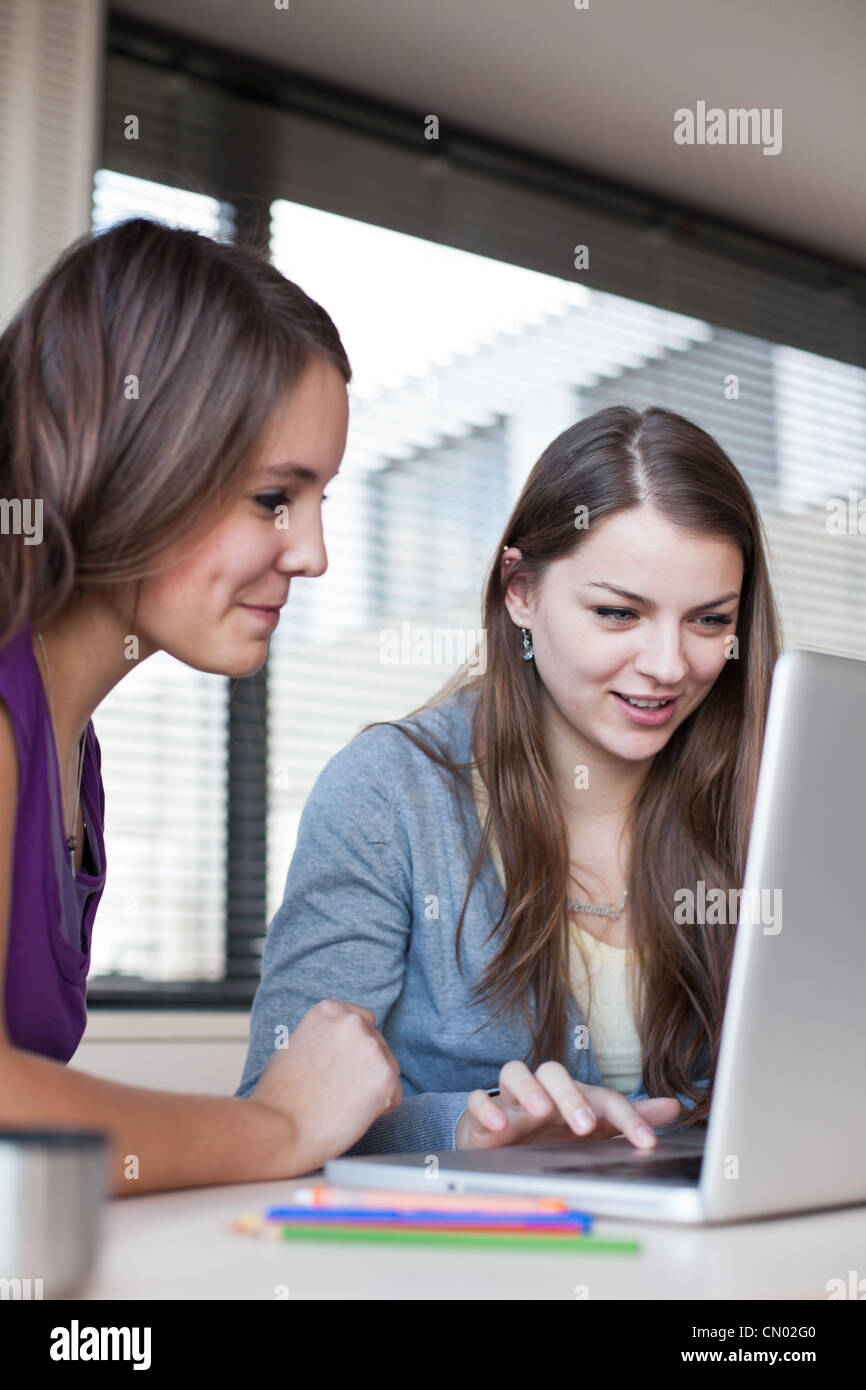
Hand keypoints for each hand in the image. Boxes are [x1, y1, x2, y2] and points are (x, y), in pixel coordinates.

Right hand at [250, 999, 402, 1172]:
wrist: (281, 1130)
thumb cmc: (279, 1096)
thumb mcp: (295, 1045)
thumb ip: (323, 1037)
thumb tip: (340, 1045)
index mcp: (329, 1010)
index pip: (361, 1021)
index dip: (353, 1049)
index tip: (342, 1067)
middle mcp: (353, 1022)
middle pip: (377, 1044)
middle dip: (365, 1068)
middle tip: (338, 1092)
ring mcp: (371, 1047)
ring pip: (388, 1068)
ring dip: (373, 1086)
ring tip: (341, 1104)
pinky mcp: (385, 1077)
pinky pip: (394, 1094)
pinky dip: (379, 1108)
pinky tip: (352, 1114)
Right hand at [455, 1060, 681, 1150]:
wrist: (498, 1144)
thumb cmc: (548, 1133)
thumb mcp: (592, 1128)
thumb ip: (628, 1118)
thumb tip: (674, 1106)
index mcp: (573, 1096)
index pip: (603, 1097)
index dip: (628, 1117)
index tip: (648, 1142)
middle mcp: (543, 1091)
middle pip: (554, 1072)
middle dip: (570, 1096)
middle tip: (584, 1125)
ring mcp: (511, 1100)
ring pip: (515, 1072)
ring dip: (529, 1089)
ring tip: (539, 1111)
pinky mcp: (480, 1114)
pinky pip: (478, 1099)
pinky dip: (486, 1107)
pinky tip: (499, 1124)